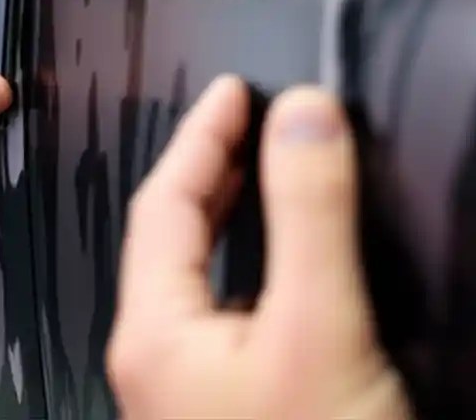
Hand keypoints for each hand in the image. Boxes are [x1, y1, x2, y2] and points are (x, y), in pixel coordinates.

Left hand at [108, 77, 411, 418]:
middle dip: (213, 169)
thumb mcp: (320, 327)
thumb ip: (311, 217)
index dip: (202, 135)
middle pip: (174, 238)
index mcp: (155, 334)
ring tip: (270, 172)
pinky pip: (233, 315)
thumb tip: (305, 113)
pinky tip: (296, 268)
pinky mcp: (234, 411)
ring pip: (203, 279)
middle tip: (253, 118)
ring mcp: (192, 393)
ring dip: (233, 218)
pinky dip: (257, 267)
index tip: (236, 89)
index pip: (163, 202)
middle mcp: (160, 362)